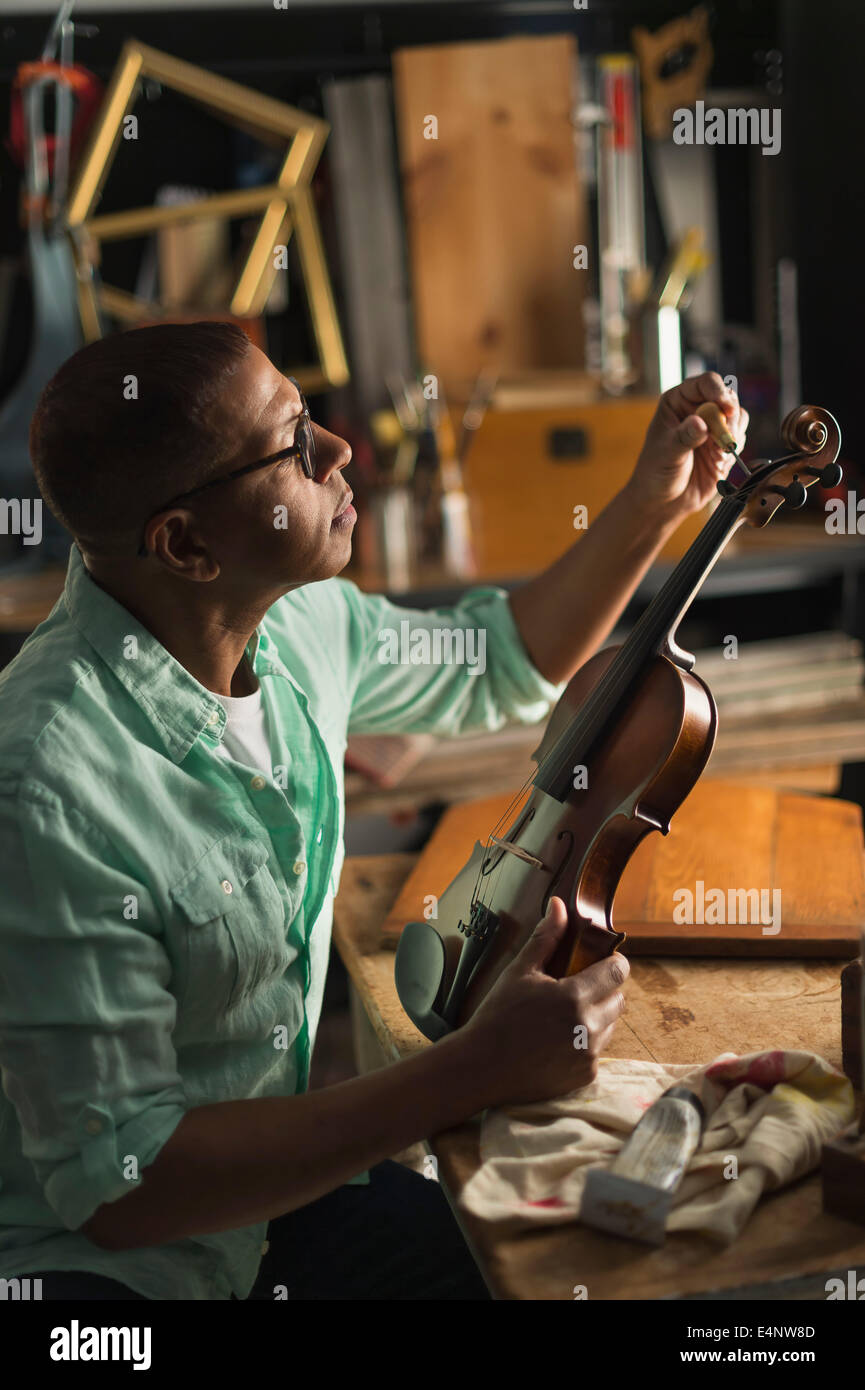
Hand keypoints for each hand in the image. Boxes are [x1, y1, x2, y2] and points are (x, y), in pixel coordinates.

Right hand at [461, 897, 628, 1106]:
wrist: (481, 1067)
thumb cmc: (497, 1015)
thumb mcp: (520, 972)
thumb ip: (546, 938)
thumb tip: (559, 904)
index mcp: (574, 997)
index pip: (618, 972)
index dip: (613, 963)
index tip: (600, 963)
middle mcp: (588, 1027)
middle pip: (618, 999)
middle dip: (603, 991)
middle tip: (574, 990)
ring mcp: (588, 1054)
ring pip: (610, 1026)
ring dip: (596, 1017)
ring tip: (563, 1017)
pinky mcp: (585, 1075)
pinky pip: (598, 1050)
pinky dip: (585, 1043)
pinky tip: (558, 1041)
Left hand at [627, 372, 749, 519]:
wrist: (664, 501)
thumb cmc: (655, 473)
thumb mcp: (667, 453)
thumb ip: (684, 437)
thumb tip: (700, 423)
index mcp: (678, 401)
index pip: (705, 383)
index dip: (719, 391)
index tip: (726, 408)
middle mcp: (697, 409)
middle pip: (727, 397)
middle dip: (730, 416)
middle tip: (727, 436)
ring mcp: (712, 426)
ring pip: (738, 416)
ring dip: (734, 433)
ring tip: (718, 453)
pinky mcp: (723, 445)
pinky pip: (740, 438)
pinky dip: (735, 449)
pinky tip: (718, 462)